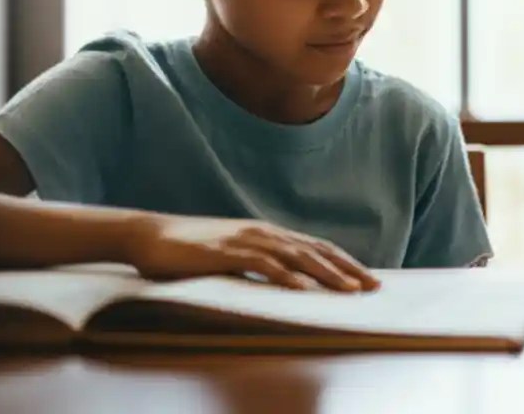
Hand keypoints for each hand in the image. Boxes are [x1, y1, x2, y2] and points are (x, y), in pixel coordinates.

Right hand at [123, 214, 377, 291]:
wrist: (149, 235)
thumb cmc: (190, 250)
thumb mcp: (232, 255)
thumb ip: (258, 264)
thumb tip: (286, 282)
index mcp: (267, 233)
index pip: (316, 247)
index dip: (344, 262)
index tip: (368, 279)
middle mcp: (263, 233)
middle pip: (315, 251)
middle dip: (347, 270)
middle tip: (373, 287)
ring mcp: (245, 240)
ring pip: (296, 257)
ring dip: (325, 275)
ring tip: (350, 291)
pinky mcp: (225, 252)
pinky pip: (262, 265)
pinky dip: (286, 277)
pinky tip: (303, 289)